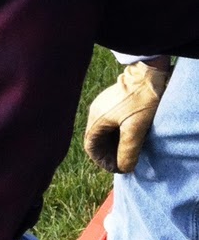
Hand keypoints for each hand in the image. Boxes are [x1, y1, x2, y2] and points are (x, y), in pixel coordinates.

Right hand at [84, 59, 171, 173]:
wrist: (147, 73)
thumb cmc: (141, 100)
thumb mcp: (136, 129)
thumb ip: (128, 150)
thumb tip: (123, 167)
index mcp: (96, 120)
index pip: (91, 147)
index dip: (103, 161)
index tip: (118, 167)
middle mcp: (95, 112)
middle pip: (97, 140)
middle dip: (109, 153)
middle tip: (125, 161)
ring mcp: (102, 105)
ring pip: (104, 131)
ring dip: (115, 143)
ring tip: (129, 150)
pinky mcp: (111, 101)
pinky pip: (110, 122)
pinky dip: (118, 133)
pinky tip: (131, 134)